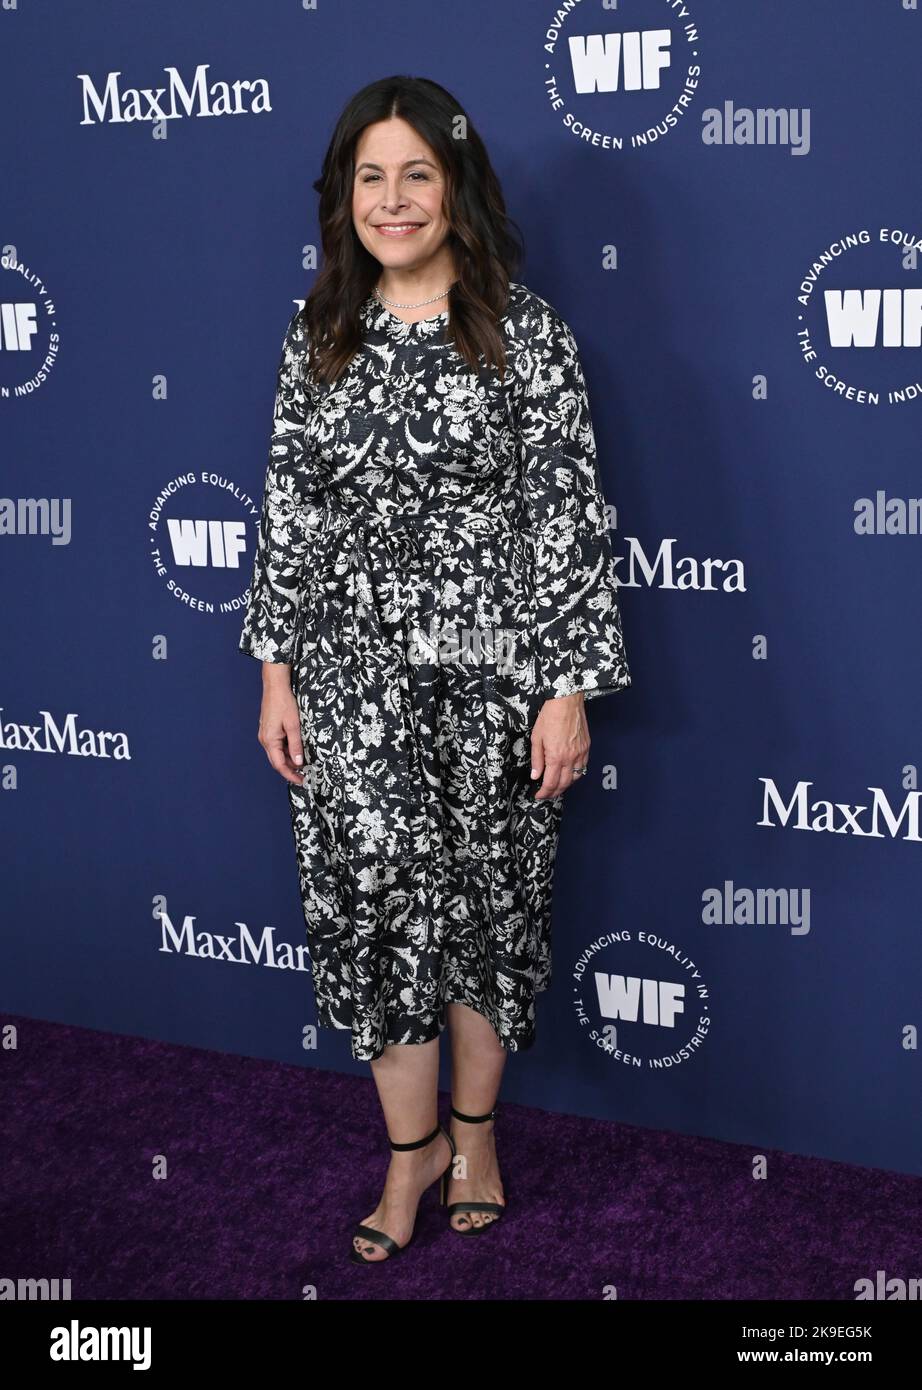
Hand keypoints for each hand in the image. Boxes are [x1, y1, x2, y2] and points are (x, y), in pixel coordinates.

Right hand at [257, 663, 304, 784]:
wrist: (275, 687)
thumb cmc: (284, 703)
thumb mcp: (293, 725)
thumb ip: (296, 745)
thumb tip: (299, 762)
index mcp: (269, 740)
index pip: (280, 765)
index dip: (291, 775)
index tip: (301, 781)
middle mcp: (264, 740)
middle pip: (277, 761)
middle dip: (290, 770)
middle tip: (304, 775)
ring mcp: (265, 735)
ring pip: (277, 753)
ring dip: (289, 760)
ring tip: (303, 763)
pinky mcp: (268, 730)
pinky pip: (276, 745)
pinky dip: (286, 751)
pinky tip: (296, 750)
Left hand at [530, 692, 589, 799]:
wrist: (567, 701)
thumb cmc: (550, 716)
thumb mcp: (536, 738)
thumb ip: (536, 759)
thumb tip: (536, 776)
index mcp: (556, 757)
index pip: (551, 783)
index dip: (544, 793)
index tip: (538, 795)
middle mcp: (570, 758)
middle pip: (564, 784)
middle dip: (554, 792)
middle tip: (546, 794)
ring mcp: (581, 753)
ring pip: (575, 778)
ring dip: (566, 785)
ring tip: (557, 786)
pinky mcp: (587, 747)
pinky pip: (583, 767)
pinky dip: (575, 774)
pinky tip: (569, 774)